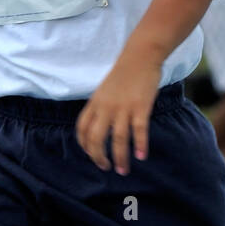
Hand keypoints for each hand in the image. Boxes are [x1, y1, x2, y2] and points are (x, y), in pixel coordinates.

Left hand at [75, 56, 161, 174]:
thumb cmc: (125, 72)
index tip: (92, 155)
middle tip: (105, 167)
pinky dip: (140, 145)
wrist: (141, 55)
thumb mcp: (105, 89)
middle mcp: (106, 107)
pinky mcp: (140, 107)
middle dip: (98, 158)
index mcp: (95, 103)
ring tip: (123, 170)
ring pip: (117, 140)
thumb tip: (101, 124)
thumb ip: (101, 106)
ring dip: (120, 158)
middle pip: (96, 139)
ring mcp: (123, 108)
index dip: (85, 146)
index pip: (82, 130)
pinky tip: (142, 156)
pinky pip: (138, 131)